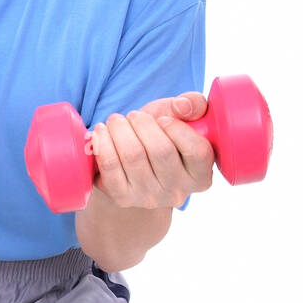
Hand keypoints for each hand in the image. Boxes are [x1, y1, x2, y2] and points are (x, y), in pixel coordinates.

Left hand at [88, 92, 214, 208]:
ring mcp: (149, 198)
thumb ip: (195, 104)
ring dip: (119, 129)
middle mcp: (178, 192)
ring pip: (132, 155)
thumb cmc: (163, 136)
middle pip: (160, 150)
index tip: (163, 119)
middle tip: (133, 116)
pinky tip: (101, 132)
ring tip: (116, 121)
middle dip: (142, 123)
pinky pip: (110, 166)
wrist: (133, 163)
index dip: (177, 129)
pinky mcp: (122, 198)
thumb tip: (182, 106)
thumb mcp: (183, 117)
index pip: (197, 151)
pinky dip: (103, 143)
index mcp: (201, 175)